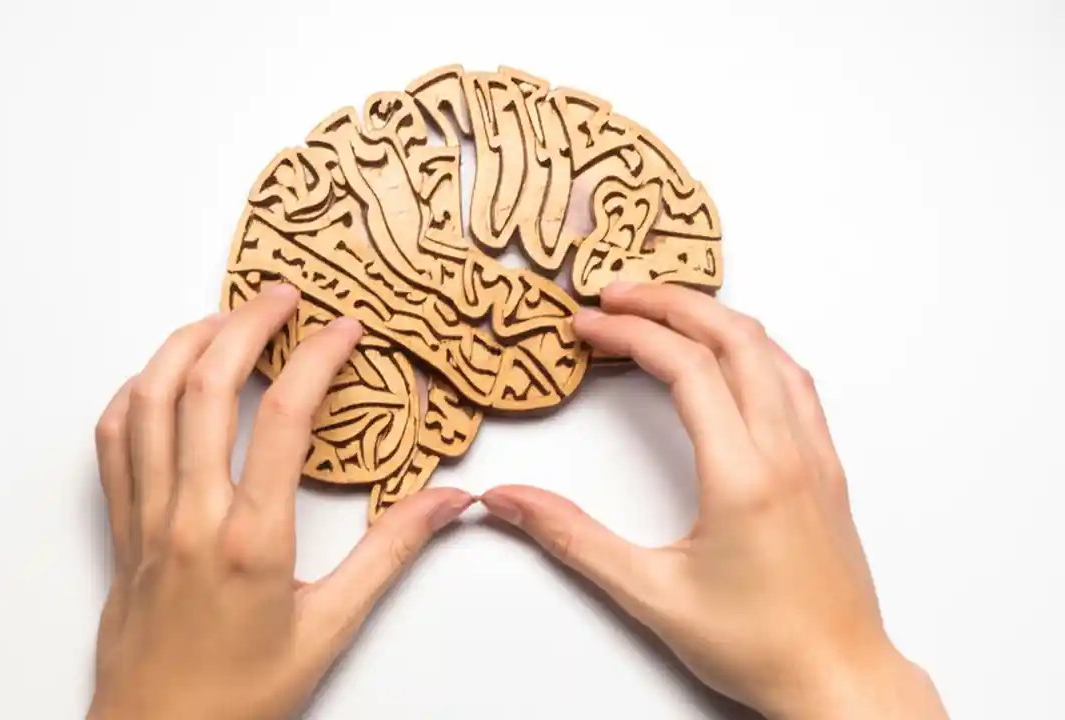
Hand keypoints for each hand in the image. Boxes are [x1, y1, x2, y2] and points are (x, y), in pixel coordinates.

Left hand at [88, 285, 473, 719]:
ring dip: (185, 344)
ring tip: (224, 318)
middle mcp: (189, 517)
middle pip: (206, 387)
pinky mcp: (121, 528)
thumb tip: (447, 503)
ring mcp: (146, 518)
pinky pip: (113, 440)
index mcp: (249, 540)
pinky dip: (134, 394)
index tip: (345, 328)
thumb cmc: (239, 696)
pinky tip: (161, 380)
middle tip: (281, 295)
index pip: (285, 419)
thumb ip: (389, 557)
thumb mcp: (330, 629)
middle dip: (245, 324)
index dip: (318, 358)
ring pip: (149, 400)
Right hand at [481, 283, 945, 719]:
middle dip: (669, 302)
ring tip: (663, 309)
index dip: (630, 333)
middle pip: (733, 337)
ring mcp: (815, 455)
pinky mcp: (827, 468)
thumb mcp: (650, 593)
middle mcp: (787, 451)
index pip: (686, 368)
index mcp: (744, 475)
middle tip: (616, 293)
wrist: (840, 680)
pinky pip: (794, 381)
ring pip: (770, 351)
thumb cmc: (758, 646)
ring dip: (714, 317)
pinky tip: (728, 356)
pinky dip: (753, 348)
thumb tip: (511, 501)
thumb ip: (573, 538)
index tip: (587, 323)